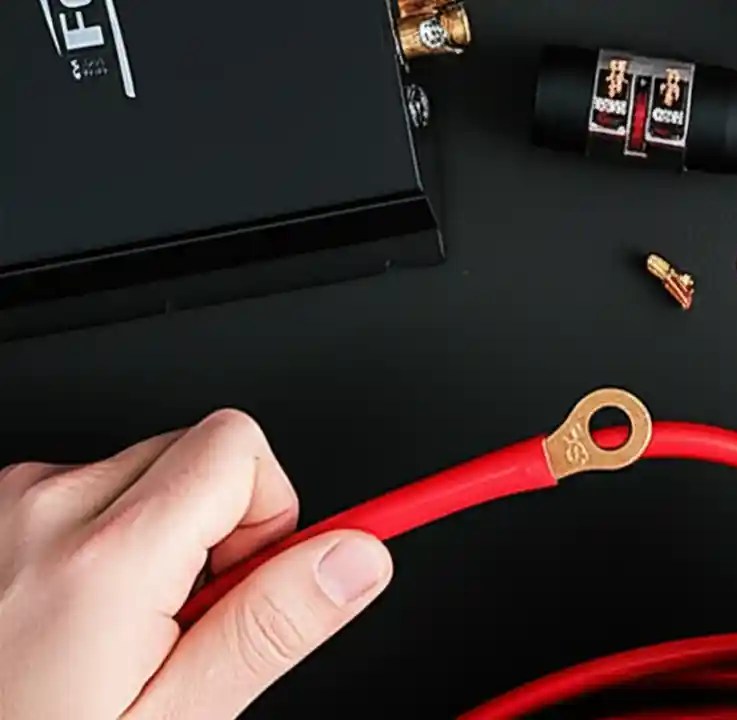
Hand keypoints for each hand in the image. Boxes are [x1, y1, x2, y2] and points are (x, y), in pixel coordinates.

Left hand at [0, 409, 393, 719]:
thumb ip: (273, 626)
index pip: (239, 446)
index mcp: (105, 559)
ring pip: (144, 471)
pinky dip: (104, 540)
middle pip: (197, 452)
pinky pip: (89, 491)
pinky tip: (80, 616)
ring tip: (124, 626)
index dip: (270, 511)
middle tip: (186, 618)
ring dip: (158, 535)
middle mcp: (47, 510)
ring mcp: (8, 507)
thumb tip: (356, 557)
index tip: (252, 577)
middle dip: (220, 524)